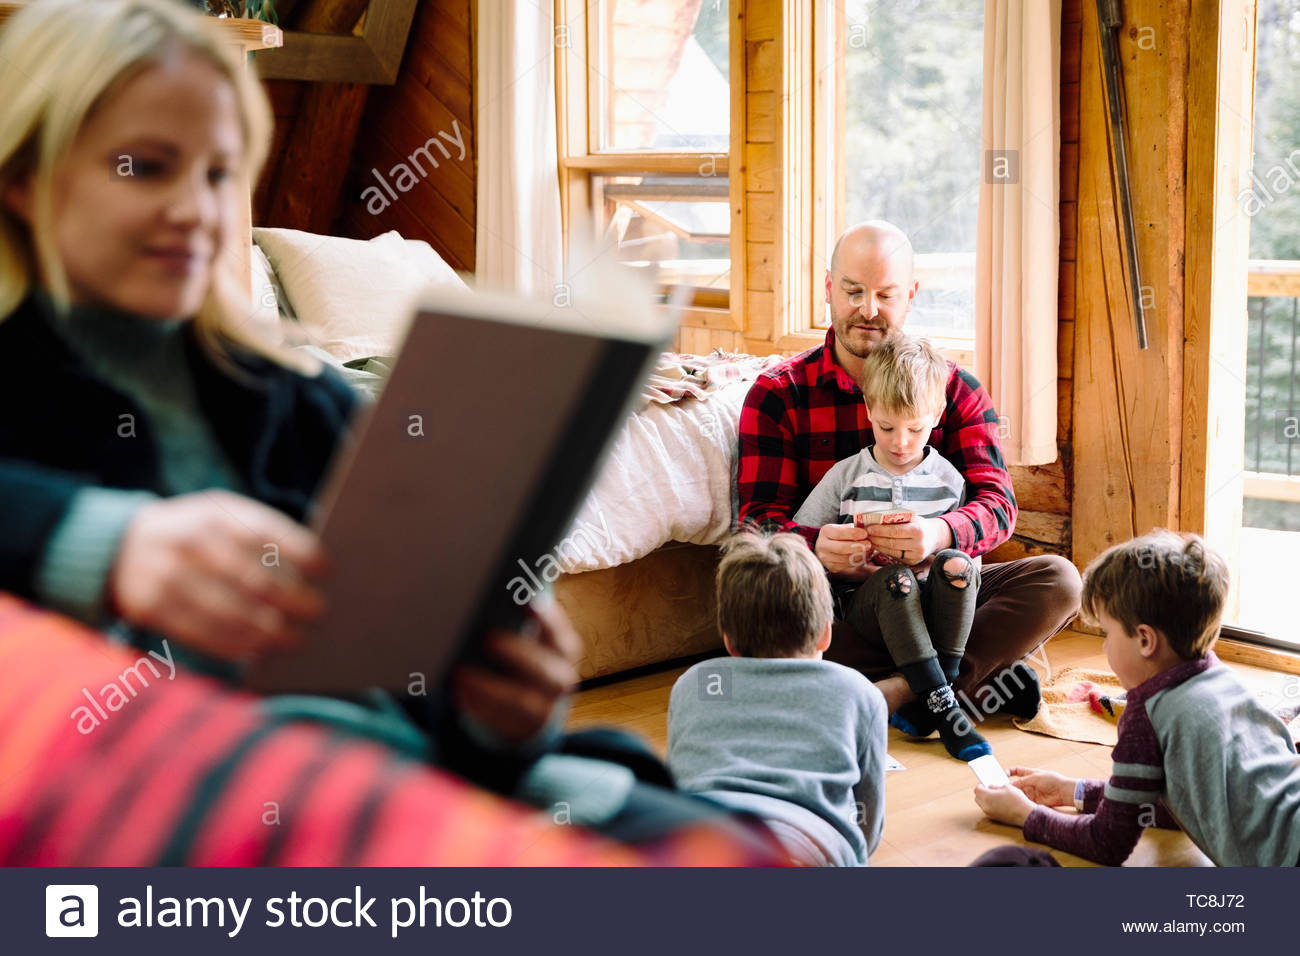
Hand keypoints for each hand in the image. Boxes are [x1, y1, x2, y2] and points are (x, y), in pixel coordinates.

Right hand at [108, 490, 326, 660]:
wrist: (118, 548)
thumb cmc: (193, 533)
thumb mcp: (219, 515)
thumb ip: (259, 531)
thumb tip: (315, 566)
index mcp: (211, 514)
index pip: (268, 533)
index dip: (303, 553)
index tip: (328, 570)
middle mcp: (188, 544)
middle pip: (256, 580)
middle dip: (296, 600)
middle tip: (320, 611)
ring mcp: (167, 578)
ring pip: (234, 614)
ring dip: (274, 631)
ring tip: (299, 638)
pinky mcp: (153, 610)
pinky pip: (207, 635)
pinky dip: (241, 645)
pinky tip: (263, 648)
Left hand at [451, 597, 580, 745]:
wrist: (529, 705)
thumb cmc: (520, 656)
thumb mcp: (527, 640)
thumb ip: (514, 622)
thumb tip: (486, 602)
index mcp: (563, 649)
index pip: (559, 633)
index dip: (547, 619)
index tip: (527, 602)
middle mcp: (560, 678)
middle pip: (545, 670)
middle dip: (518, 654)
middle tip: (487, 639)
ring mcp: (545, 707)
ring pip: (521, 701)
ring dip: (489, 687)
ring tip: (460, 674)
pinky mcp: (523, 728)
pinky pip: (502, 720)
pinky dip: (479, 706)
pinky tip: (459, 693)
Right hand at [814, 523, 875, 579]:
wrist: (825, 546)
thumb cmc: (836, 535)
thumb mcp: (841, 527)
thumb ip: (852, 528)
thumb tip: (866, 530)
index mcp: (826, 532)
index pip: (840, 533)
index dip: (854, 534)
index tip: (865, 533)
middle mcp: (823, 545)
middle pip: (842, 548)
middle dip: (858, 547)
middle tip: (868, 544)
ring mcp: (826, 558)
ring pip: (846, 559)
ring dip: (860, 555)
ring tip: (867, 551)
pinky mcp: (832, 567)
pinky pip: (847, 565)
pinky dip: (857, 561)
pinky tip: (861, 556)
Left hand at [865, 516, 951, 565]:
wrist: (934, 537)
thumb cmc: (919, 525)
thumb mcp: (911, 518)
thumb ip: (896, 519)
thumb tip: (875, 520)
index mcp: (917, 530)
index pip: (895, 531)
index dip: (880, 530)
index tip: (869, 528)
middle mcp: (918, 544)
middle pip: (892, 543)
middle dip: (876, 539)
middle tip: (866, 535)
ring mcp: (916, 555)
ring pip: (892, 551)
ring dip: (879, 546)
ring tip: (870, 540)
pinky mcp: (913, 562)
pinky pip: (896, 557)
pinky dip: (885, 551)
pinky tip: (878, 546)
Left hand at [974, 783, 1035, 826]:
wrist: (1025, 814)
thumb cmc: (1017, 800)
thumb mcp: (1006, 787)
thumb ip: (995, 786)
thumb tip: (990, 787)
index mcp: (986, 797)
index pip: (977, 789)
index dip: (980, 785)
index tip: (985, 783)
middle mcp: (985, 806)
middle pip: (977, 797)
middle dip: (982, 792)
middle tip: (990, 789)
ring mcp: (989, 813)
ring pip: (982, 804)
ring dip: (986, 799)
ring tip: (996, 795)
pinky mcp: (995, 818)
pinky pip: (988, 810)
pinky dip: (990, 805)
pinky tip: (999, 802)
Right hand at [1008, 767, 1077, 807]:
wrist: (1063, 792)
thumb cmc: (1052, 780)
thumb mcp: (1034, 777)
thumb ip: (1021, 781)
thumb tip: (1010, 785)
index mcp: (1029, 774)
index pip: (1016, 771)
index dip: (1009, 772)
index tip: (1002, 775)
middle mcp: (1029, 783)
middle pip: (1015, 784)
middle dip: (1008, 785)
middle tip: (1001, 788)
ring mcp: (1031, 792)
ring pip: (1018, 793)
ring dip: (1013, 794)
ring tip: (1006, 795)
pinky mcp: (1033, 801)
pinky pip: (1024, 800)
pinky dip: (1019, 801)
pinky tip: (1014, 802)